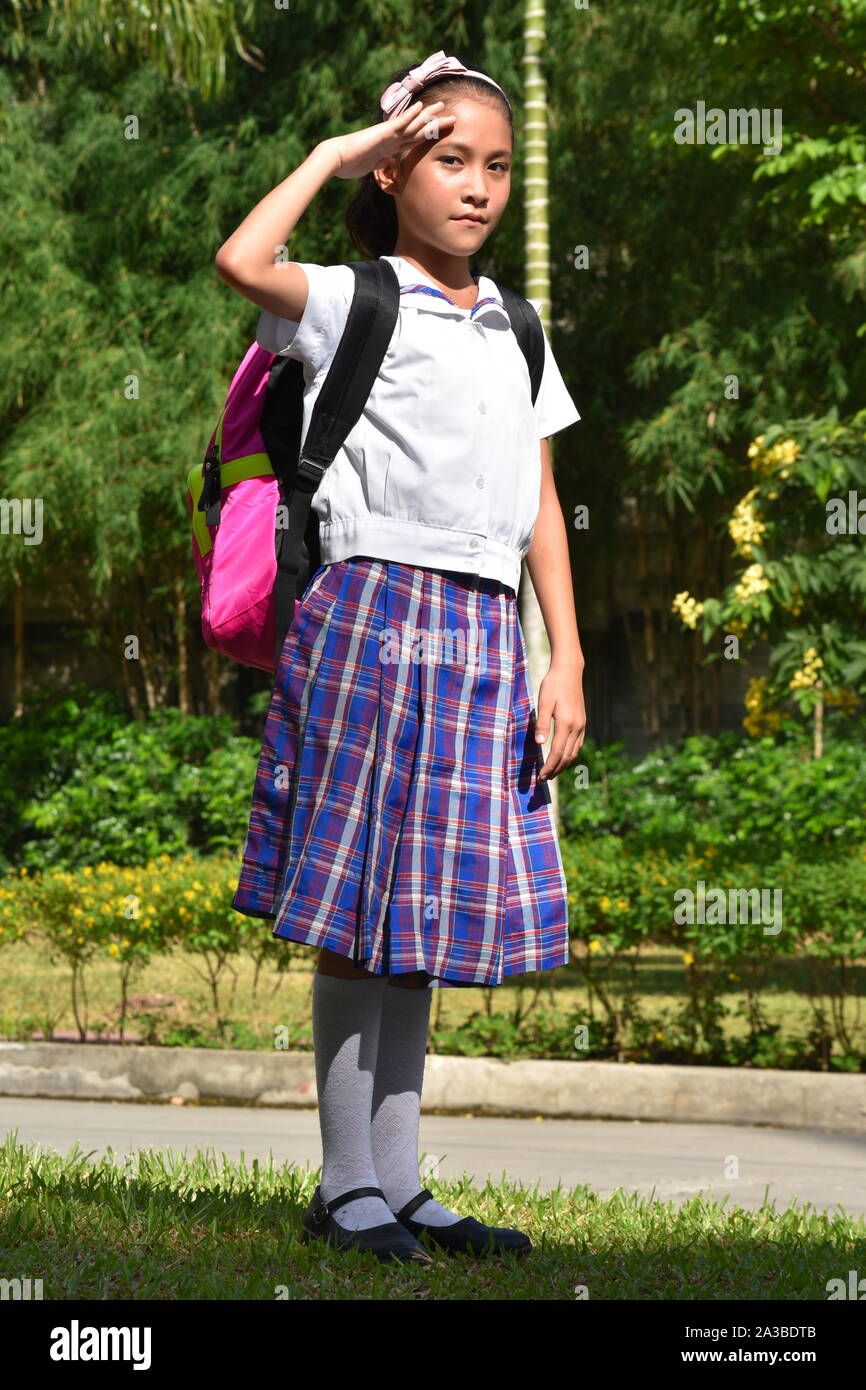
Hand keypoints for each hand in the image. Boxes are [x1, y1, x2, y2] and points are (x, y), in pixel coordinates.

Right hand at [329, 100, 454, 180]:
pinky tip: (421, 107)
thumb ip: (380, 163)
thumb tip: (385, 164)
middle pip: (418, 129)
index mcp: (390, 147)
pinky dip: (410, 115)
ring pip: (413, 124)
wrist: (336, 159)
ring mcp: (387, 134)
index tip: (440, 131)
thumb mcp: (370, 167)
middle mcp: (391, 138)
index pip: (413, 140)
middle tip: (450, 116)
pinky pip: (399, 122)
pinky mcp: (382, 133)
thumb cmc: (349, 164)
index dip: (428, 135)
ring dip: (428, 115)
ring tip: (442, 106)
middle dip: (435, 123)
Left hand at [534, 663, 585, 780]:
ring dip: (563, 765)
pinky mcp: (582, 722)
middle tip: (543, 780)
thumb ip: (541, 723)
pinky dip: (570, 755)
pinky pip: (578, 744)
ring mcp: (582, 725)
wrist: (569, 671)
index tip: (540, 777)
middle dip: (555, 770)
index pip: (557, 752)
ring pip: (574, 752)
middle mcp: (577, 727)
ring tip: (552, 773)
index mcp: (566, 723)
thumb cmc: (553, 685)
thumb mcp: (544, 702)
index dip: (548, 767)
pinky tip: (563, 757)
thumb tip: (539, 744)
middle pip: (566, 756)